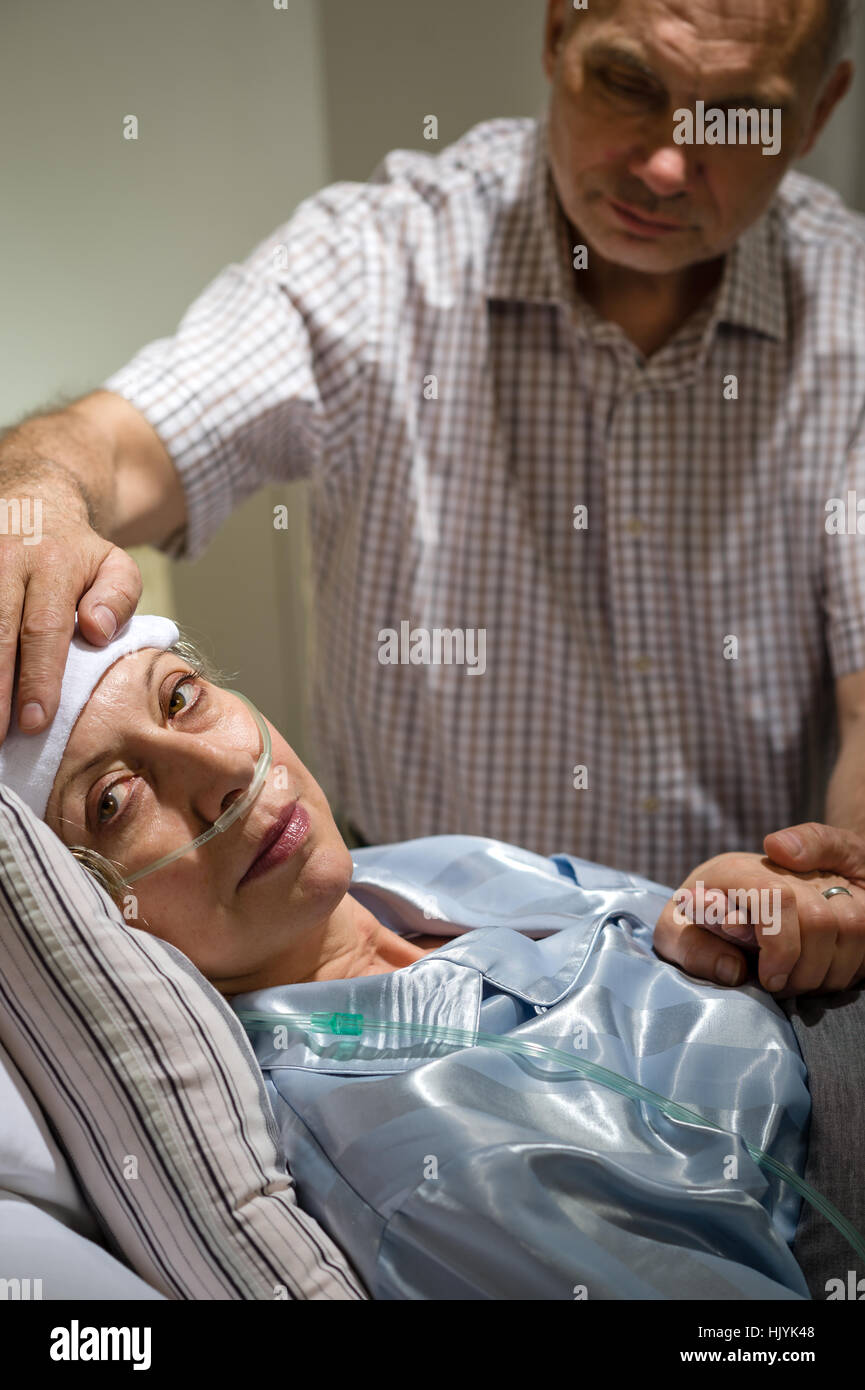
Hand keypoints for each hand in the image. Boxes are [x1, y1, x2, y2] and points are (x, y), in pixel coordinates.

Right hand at [0, 472, 141, 743]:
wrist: (32, 502)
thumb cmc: (78, 553)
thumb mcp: (114, 565)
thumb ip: (117, 598)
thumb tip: (97, 631)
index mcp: (53, 563)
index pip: (44, 629)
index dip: (38, 678)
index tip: (37, 721)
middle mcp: (7, 561)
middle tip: (1, 738)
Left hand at [653, 837, 864, 996]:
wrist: (728, 897)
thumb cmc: (696, 921)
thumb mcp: (676, 932)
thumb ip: (691, 948)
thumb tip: (733, 970)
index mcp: (735, 870)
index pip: (776, 899)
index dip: (782, 947)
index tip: (771, 980)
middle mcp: (783, 865)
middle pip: (820, 919)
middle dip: (806, 968)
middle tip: (784, 987)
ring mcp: (823, 874)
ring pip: (854, 925)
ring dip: (832, 969)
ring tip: (802, 981)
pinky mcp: (852, 888)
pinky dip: (853, 961)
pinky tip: (826, 969)